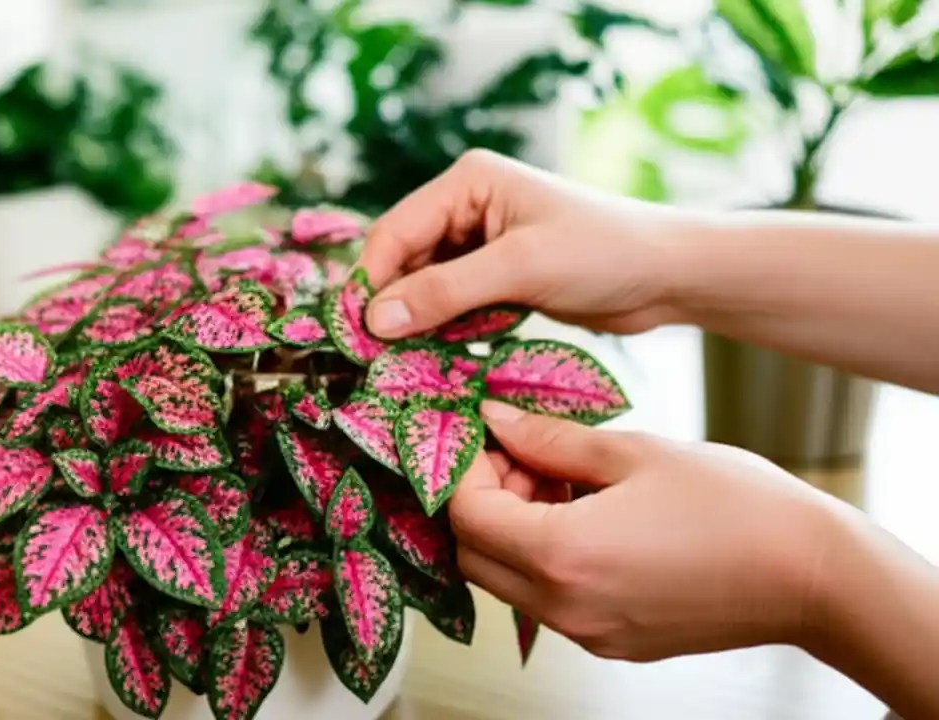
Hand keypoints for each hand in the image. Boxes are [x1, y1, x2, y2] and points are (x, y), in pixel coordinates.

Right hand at [359, 149, 686, 337]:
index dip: (374, 282)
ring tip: (406, 363)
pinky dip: (444, 329)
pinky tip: (439, 358)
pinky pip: (452, 303)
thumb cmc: (602, 254)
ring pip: (425, 286)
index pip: (395, 231)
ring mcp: (482, 242)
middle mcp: (468, 206)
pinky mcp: (498, 276)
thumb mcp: (519, 269)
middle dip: (394, 305)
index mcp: (468, 182)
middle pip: (404, 259)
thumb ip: (445, 293)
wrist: (668, 276)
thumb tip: (377, 321)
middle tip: (379, 358)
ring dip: (418, 321)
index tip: (361, 335)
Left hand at [450, 401, 854, 661]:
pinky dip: (546, 558)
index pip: (465, 515)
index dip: (467, 469)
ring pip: (507, 581)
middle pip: (473, 556)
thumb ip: (551, 440)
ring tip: (566, 482)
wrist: (812, 577)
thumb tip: (496, 421)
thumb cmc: (733, 506)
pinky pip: (548, 601)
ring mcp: (587, 633)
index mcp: (562, 555)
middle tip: (527, 458)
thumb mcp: (635, 452)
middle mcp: (563, 607)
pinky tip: (590, 517)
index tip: (495, 437)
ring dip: (514, 530)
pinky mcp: (611, 642)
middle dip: (483, 501)